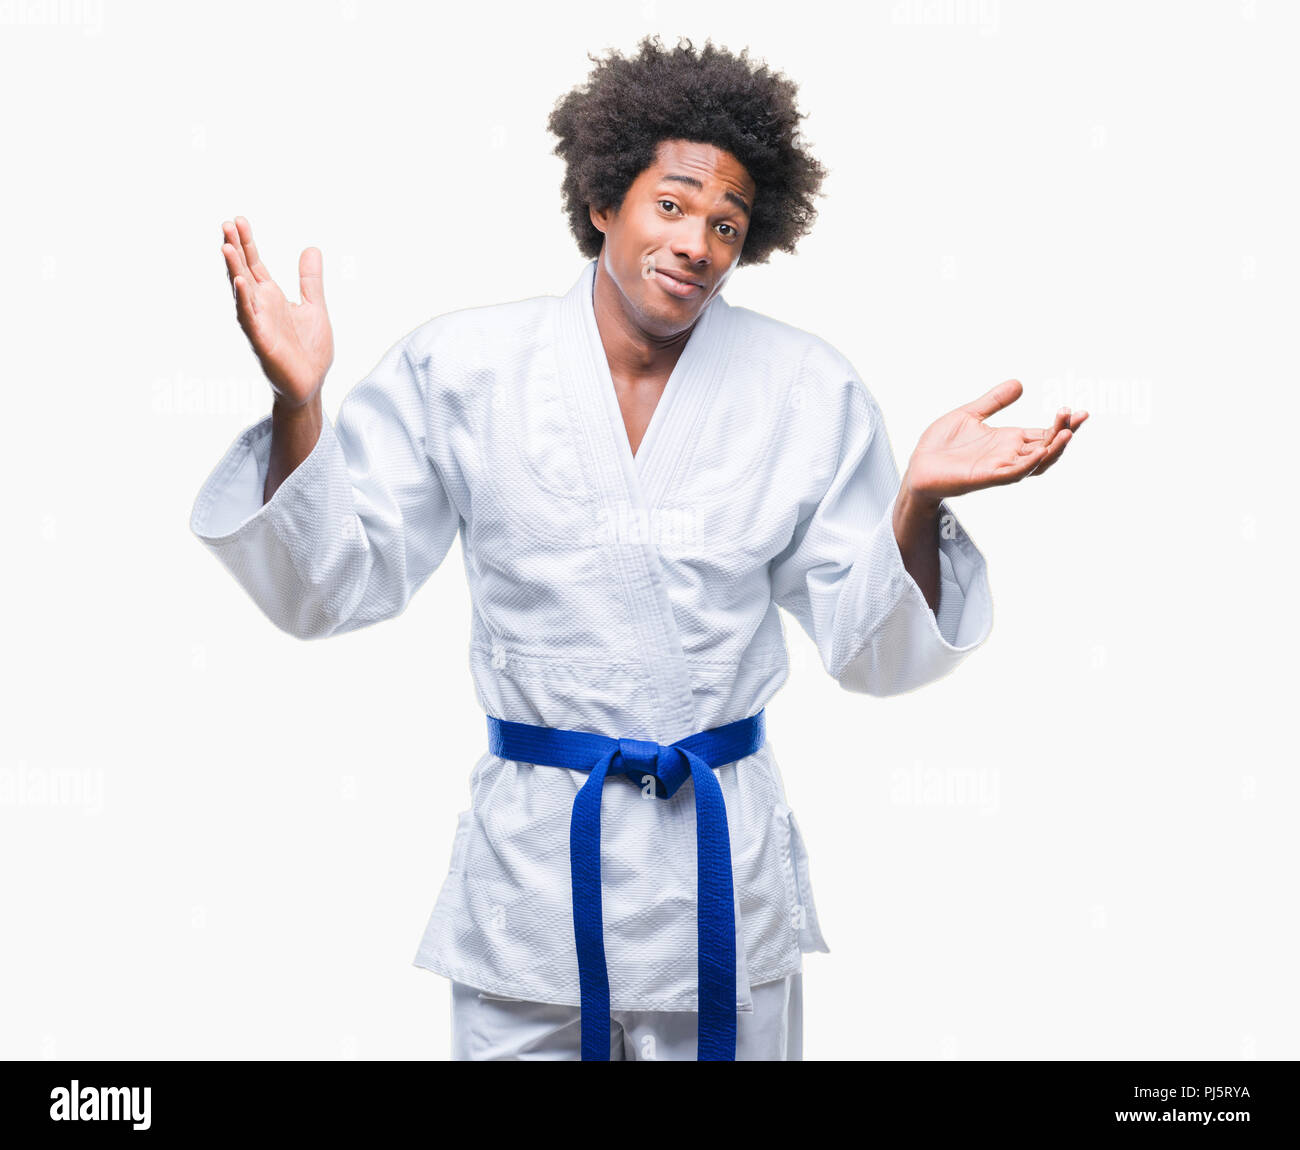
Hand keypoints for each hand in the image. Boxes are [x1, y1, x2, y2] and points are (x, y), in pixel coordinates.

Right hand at [221, 216, 333, 407]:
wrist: (310, 384)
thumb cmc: (309, 350)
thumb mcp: (314, 307)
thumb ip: (310, 280)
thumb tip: (311, 249)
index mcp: (272, 297)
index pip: (255, 264)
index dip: (247, 243)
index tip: (238, 220)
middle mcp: (260, 306)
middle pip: (244, 271)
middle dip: (235, 248)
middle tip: (226, 223)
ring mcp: (258, 322)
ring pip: (241, 291)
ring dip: (233, 269)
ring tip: (226, 246)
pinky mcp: (261, 341)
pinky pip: (249, 317)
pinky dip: (244, 300)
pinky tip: (240, 283)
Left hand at [902, 379, 1087, 502]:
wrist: (918, 466)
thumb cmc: (941, 445)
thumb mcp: (969, 414)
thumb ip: (994, 401)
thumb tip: (1019, 383)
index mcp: (1008, 440)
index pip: (1044, 434)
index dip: (1062, 424)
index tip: (1079, 411)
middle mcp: (1009, 455)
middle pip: (1047, 448)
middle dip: (1065, 433)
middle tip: (1078, 416)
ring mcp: (1000, 467)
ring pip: (1037, 463)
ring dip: (1054, 449)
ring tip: (1068, 432)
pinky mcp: (986, 477)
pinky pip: (1013, 473)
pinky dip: (1028, 464)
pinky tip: (1039, 451)